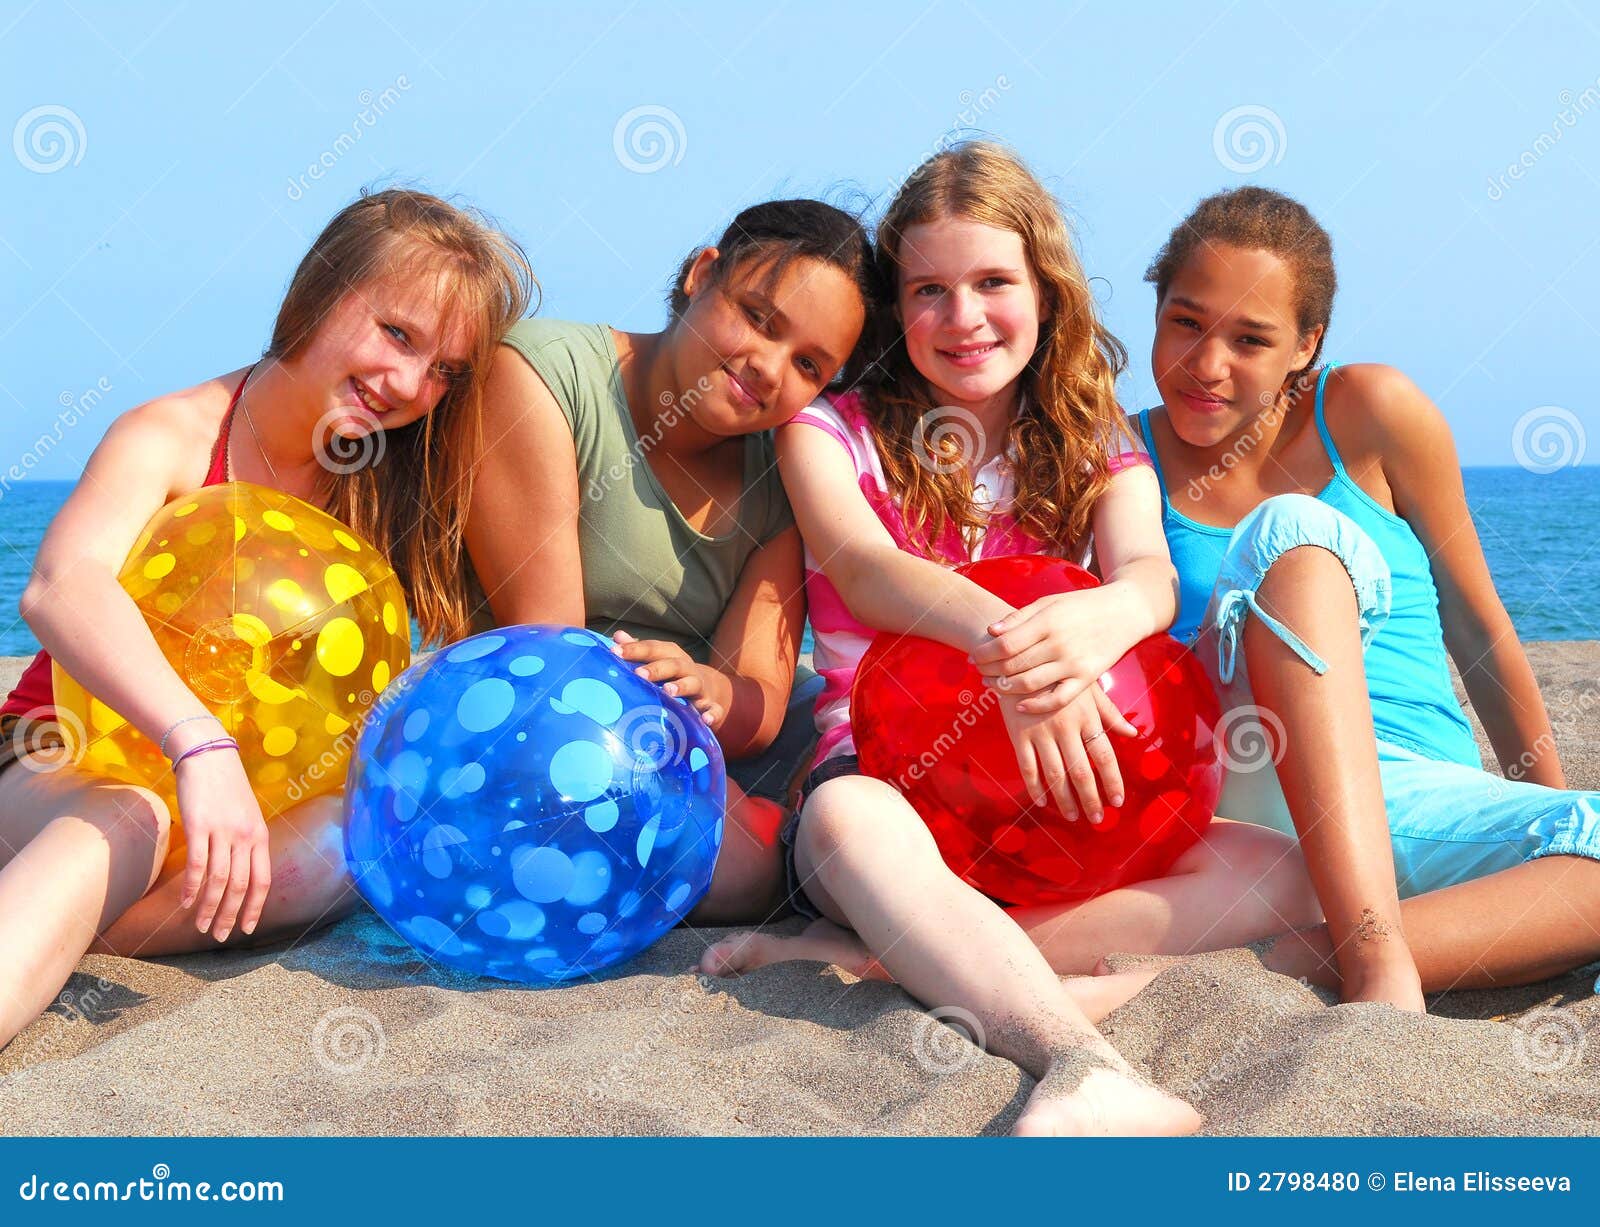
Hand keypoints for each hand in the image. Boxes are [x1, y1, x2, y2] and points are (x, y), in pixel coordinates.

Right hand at [172, 743, 271, 941]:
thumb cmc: (226, 788)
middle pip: (240, 887)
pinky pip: (198, 865)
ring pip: (219, 881)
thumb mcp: (246, 815)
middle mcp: (245, 837)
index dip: (254, 908)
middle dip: (230, 916)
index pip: (262, 881)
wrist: (208, 756)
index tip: (246, 930)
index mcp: (260, 836)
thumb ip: (246, 842)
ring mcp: (223, 832)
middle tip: (219, 936)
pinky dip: (192, 888)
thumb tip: (239, 873)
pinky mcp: (200, 826)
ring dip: (209, 908)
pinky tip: (186, 903)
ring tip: (200, 927)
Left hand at [611, 630, 727, 727]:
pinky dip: (711, 714)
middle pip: (673, 665)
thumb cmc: (674, 674)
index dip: (635, 649)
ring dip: (681, 686)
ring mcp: (700, 688)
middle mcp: (687, 669)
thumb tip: (618, 636)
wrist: (710, 689)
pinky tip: (705, 719)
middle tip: (639, 674)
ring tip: (668, 691)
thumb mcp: (659, 660)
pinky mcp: (711, 707)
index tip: (614, 651)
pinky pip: (714, 710)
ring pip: (693, 684)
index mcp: (672, 656)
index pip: (653, 649)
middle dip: (657, 669)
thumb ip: (639, 651)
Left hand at [970, 589, 1126, 714]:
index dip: (984, 654)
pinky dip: (1036, 706)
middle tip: (978, 672)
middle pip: (1013, 665)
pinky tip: (1020, 705)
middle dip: (989, 670)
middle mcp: (1059, 643)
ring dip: (1004, 687)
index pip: (1005, 645)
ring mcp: (1073, 663)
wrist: (1124, 612)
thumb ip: (1020, 618)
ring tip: (992, 684)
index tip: (974, 657)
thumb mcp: (1049, 602)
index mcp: (1047, 622)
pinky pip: (1058, 699)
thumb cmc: (1081, 606)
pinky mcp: (1087, 678)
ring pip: (1029, 684)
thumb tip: (991, 632)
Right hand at [998, 683, 1136, 822]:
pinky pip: (1028, 767)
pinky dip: (1035, 788)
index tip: (1117, 802)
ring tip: (1072, 816)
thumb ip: (1109, 713)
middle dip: (1091, 799)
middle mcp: (1065, 727)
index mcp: (1086, 716)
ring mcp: (1040, 732)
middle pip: (1081, 772)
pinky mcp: (1018, 734)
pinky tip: (1042, 802)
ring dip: (1065, 799)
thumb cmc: (1057, 673)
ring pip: (1055, 775)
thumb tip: (1133, 734)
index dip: (1112, 781)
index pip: (1105, 756)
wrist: (1018, 657)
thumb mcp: (1087, 688)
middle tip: (1097, 819)